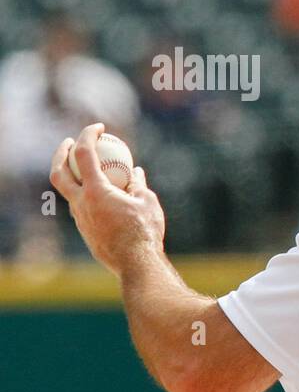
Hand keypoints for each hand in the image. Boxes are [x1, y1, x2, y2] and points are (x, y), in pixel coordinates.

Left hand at [49, 123, 165, 277]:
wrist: (135, 264)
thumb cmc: (145, 232)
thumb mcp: (148, 202)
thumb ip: (138, 184)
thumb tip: (136, 172)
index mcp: (95, 191)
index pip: (85, 154)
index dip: (89, 135)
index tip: (99, 128)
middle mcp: (81, 203)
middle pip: (58, 172)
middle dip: (61, 153)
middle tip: (70, 142)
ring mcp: (80, 218)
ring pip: (69, 192)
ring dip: (74, 176)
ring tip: (89, 170)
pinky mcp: (85, 231)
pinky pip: (82, 207)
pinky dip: (88, 195)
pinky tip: (104, 197)